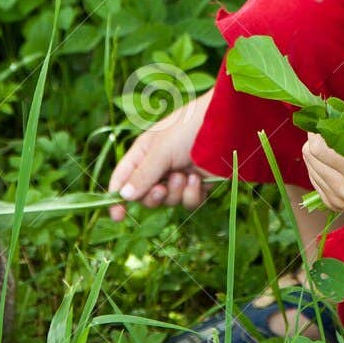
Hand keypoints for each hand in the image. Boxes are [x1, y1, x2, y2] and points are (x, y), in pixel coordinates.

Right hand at [107, 89, 213, 221]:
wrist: (227, 126)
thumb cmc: (188, 129)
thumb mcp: (161, 150)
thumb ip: (143, 175)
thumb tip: (123, 197)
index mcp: (144, 152)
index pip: (124, 178)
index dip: (118, 197)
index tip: (117, 216)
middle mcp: (159, 166)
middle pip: (146, 195)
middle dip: (153, 196)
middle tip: (162, 187)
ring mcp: (179, 176)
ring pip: (168, 201)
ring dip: (175, 192)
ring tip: (185, 175)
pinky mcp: (199, 184)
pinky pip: (188, 202)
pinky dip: (192, 194)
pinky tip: (198, 179)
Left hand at [301, 104, 343, 214]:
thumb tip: (331, 112)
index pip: (319, 148)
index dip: (323, 128)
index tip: (336, 119)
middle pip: (311, 156)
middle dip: (322, 137)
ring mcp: (339, 202)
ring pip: (310, 165)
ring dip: (323, 151)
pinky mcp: (334, 204)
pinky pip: (315, 177)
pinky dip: (324, 164)